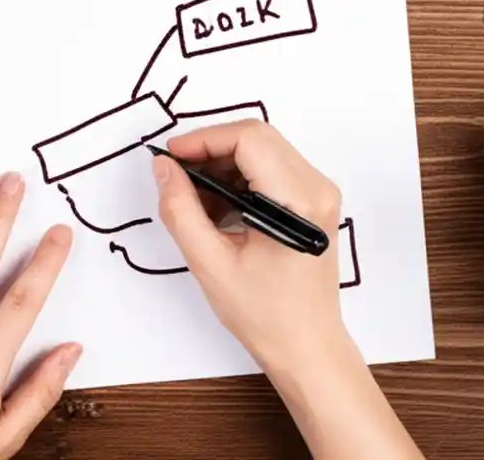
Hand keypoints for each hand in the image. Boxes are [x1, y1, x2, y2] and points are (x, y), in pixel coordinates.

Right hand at [152, 121, 423, 459]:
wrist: (307, 345)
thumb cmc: (265, 314)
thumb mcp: (211, 263)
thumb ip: (181, 210)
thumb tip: (164, 168)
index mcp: (298, 201)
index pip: (249, 140)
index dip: (203, 139)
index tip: (170, 156)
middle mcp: (317, 188)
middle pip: (257, 137)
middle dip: (211, 148)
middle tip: (176, 172)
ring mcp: (319, 194)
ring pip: (264, 149)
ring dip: (224, 162)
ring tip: (193, 195)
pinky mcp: (313, 202)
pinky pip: (272, 168)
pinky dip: (239, 176)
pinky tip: (216, 205)